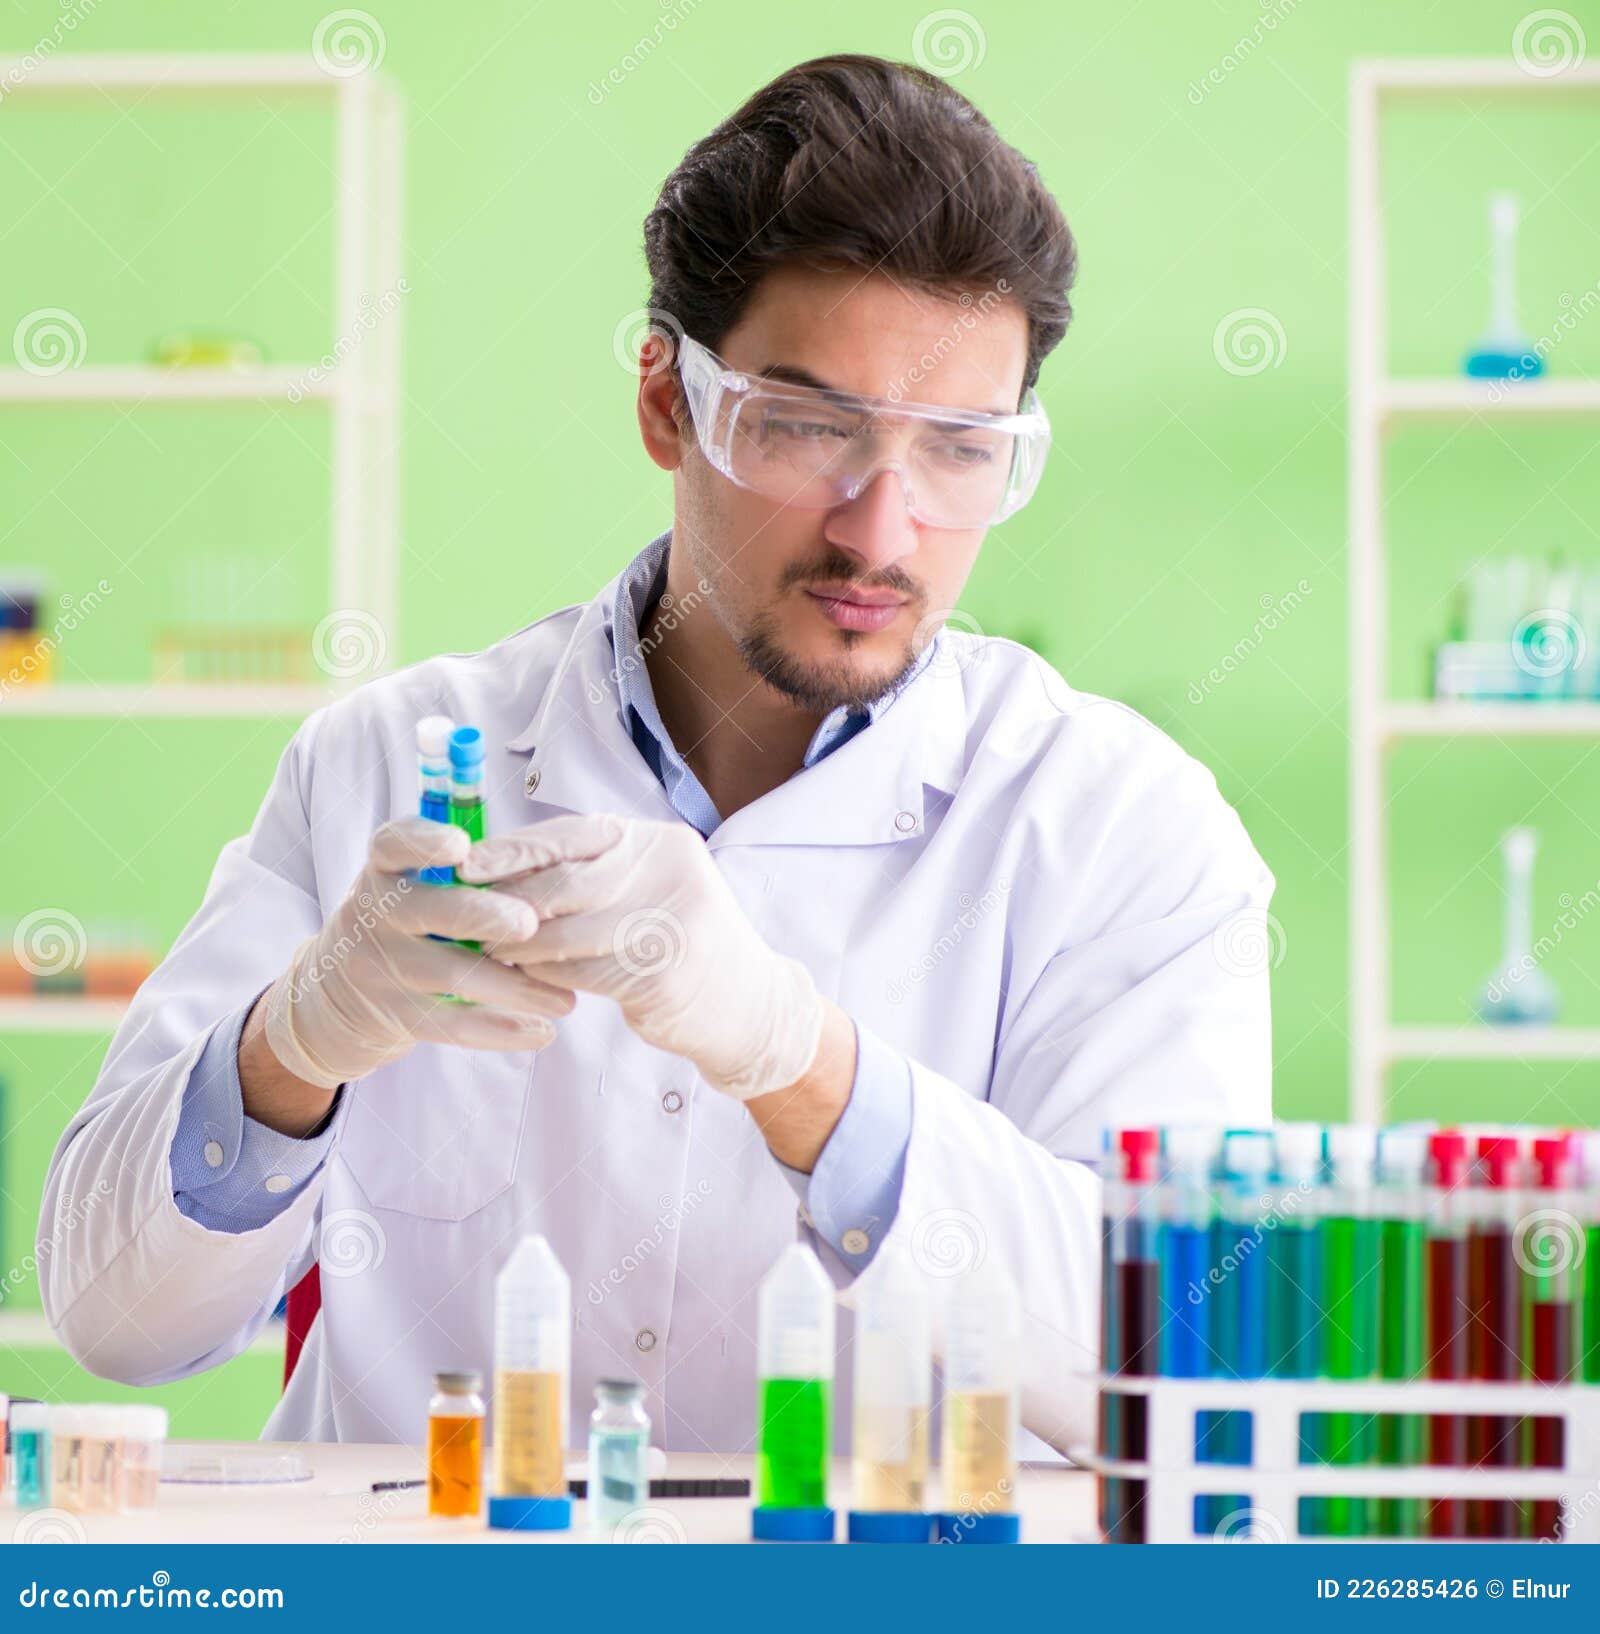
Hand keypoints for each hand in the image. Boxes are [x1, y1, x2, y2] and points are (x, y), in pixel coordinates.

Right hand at [261, 817, 575, 1089]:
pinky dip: (500, 1031)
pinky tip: (543, 1032)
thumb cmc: (408, 919)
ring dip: (514, 988)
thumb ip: (469, 866)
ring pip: (450, 976)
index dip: (424, 843)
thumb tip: (561, 845)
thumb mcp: (414, 881)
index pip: (393, 844)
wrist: (337, 991)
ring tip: (566, 1000)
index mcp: (385, 868)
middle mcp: (375, 912)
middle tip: (530, 923)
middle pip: (427, 911)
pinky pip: (451, 1025)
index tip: (462, 845)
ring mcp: (380, 966)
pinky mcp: (394, 1015)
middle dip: (481, 916)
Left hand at [458, 814, 824, 1100]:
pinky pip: (579, 972)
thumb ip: (592, 872)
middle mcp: (668, 872)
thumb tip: (501, 865)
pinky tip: (527, 979)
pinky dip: (545, 976)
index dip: (515, 848)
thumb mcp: (647, 887)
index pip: (573, 833)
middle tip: (465, 916)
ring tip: (490, 952)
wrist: (746, 1003)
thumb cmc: (679, 940)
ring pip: (565, 930)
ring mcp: (669, 922)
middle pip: (565, 881)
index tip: (466, 863)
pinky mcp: (661, 972)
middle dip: (508, 901)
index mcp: (659, 842)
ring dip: (519, 946)